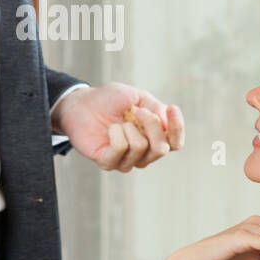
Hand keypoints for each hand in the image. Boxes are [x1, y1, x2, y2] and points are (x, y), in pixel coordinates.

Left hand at [51, 82, 184, 170]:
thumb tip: (166, 124)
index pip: (176, 143)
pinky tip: (110, 130)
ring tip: (118, 121)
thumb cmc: (111, 100)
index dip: (177, 128)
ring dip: (130, 127)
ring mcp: (126, 160)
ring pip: (141, 148)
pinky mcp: (108, 162)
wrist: (82, 103)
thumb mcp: (138, 96)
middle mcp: (143, 153)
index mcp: (154, 137)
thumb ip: (156, 109)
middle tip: (138, 111)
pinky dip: (116, 134)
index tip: (171, 108)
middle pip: (161, 149)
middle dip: (152, 125)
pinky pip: (120, 150)